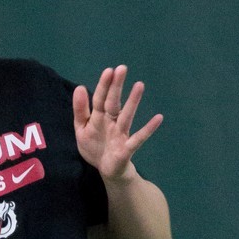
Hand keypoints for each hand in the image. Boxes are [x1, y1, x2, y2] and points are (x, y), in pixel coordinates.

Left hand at [72, 65, 162, 179]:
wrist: (106, 170)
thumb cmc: (95, 146)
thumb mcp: (82, 129)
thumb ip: (80, 110)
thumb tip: (79, 87)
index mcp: (99, 117)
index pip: (100, 99)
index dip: (103, 86)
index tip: (109, 70)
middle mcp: (112, 122)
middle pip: (113, 102)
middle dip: (116, 86)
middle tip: (122, 68)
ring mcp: (121, 134)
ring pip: (126, 116)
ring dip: (133, 101)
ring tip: (139, 85)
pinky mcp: (127, 148)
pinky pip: (138, 138)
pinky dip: (148, 129)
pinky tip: (158, 118)